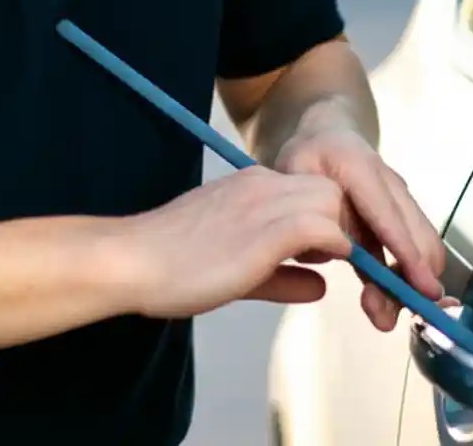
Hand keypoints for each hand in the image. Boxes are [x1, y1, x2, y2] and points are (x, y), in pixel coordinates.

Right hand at [115, 167, 352, 318]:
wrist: (132, 260)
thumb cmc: (170, 266)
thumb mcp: (236, 268)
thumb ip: (281, 275)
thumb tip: (321, 286)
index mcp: (250, 185)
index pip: (310, 189)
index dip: (325, 220)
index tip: (320, 253)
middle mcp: (262, 184)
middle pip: (331, 189)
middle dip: (340, 221)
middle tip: (328, 258)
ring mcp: (264, 204)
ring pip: (332, 201)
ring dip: (339, 233)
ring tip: (320, 264)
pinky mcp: (267, 231)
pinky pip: (322, 227)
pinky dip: (333, 246)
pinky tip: (318, 267)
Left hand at [275, 114, 444, 332]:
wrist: (327, 132)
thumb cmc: (305, 157)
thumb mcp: (291, 176)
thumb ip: (306, 213)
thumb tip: (332, 253)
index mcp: (360, 169)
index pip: (388, 217)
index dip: (407, 255)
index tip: (424, 289)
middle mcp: (390, 183)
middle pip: (416, 235)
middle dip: (412, 280)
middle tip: (385, 318)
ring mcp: (400, 197)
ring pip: (421, 243)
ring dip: (408, 282)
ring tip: (381, 314)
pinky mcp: (401, 212)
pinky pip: (412, 244)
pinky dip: (405, 273)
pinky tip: (384, 298)